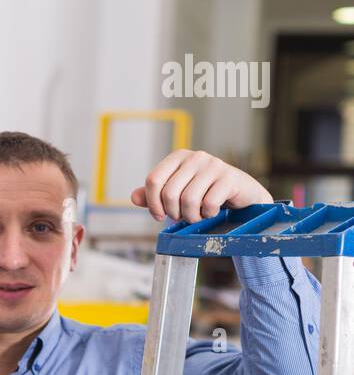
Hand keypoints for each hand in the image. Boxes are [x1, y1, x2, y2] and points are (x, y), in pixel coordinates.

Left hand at [131, 150, 271, 223]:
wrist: (241, 195)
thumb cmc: (205, 194)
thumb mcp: (177, 194)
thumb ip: (155, 195)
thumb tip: (134, 196)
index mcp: (178, 157)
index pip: (153, 180)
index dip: (153, 204)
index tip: (160, 215)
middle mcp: (195, 157)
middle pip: (169, 193)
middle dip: (174, 213)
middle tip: (183, 216)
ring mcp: (213, 165)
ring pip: (188, 200)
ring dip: (192, 217)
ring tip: (198, 215)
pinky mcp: (228, 178)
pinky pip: (208, 204)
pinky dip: (208, 214)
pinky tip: (212, 211)